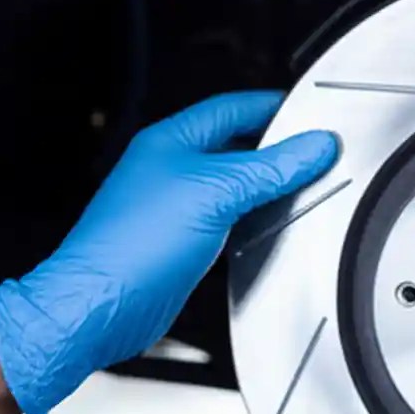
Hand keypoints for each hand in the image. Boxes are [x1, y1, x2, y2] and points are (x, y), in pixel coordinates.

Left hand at [0, 91, 336, 413]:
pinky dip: (252, 218)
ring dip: (265, 185)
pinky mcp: (181, 240)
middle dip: (275, 147)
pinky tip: (268, 227)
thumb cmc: (133, 245)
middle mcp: (171, 168)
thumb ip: (270, 168)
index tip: (310, 114)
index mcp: (171, 140)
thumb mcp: (216, 193)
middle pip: (236, 145)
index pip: (233, 107)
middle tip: (312, 153)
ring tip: (299, 187)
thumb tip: (313, 146)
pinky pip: (226, 218)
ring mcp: (175, 205)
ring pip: (233, 183)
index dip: (274, 107)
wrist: (101, 306)